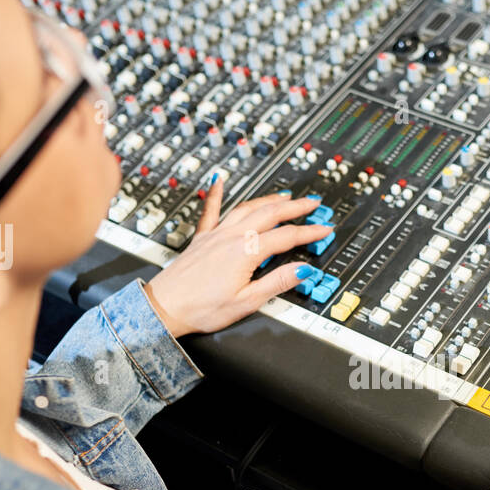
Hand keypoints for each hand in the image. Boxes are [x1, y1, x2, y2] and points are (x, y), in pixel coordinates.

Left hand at [145, 179, 331, 335]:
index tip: (324, 229)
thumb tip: (302, 270)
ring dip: (268, 199)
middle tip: (312, 202)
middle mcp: (231, 237)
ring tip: (284, 196)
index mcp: (246, 252)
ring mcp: (215, 234)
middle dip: (295, 207)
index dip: (309, 232)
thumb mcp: (246, 301)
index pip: (286, 237)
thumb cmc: (201, 308)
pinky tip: (218, 182)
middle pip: (270, 214)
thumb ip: (276, 283)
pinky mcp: (201, 238)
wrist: (165, 307)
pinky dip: (217, 194)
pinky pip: (211, 210)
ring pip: (247, 207)